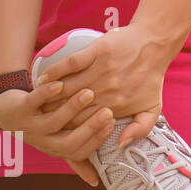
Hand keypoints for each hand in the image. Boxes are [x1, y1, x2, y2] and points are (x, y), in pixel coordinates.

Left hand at [0, 84, 114, 185]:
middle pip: (69, 141)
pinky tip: (60, 85)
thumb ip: (78, 159)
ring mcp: (31, 127)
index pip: (81, 151)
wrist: (6, 113)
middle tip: (107, 112)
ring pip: (53, 121)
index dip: (97, 140)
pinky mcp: (20, 110)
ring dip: (72, 108)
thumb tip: (96, 183)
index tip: (113, 125)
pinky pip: (34, 102)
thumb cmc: (41, 128)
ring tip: (89, 93)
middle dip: (89, 128)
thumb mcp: (58, 144)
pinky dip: (46, 94)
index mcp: (57, 150)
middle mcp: (44, 143)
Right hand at [35, 22, 176, 146]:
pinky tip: (43, 79)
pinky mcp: (95, 52)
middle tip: (39, 120)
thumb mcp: (152, 109)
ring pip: (68, 87)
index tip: (56, 132)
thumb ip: (140, 129)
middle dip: (54, 115)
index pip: (86, 123)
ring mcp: (99, 71)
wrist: (154, 46)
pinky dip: (54, 72)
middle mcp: (106, 90)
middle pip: (73, 107)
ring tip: (36, 103)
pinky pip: (70, 64)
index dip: (69, 129)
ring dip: (50, 95)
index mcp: (116, 107)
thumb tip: (122, 143)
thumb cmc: (152, 79)